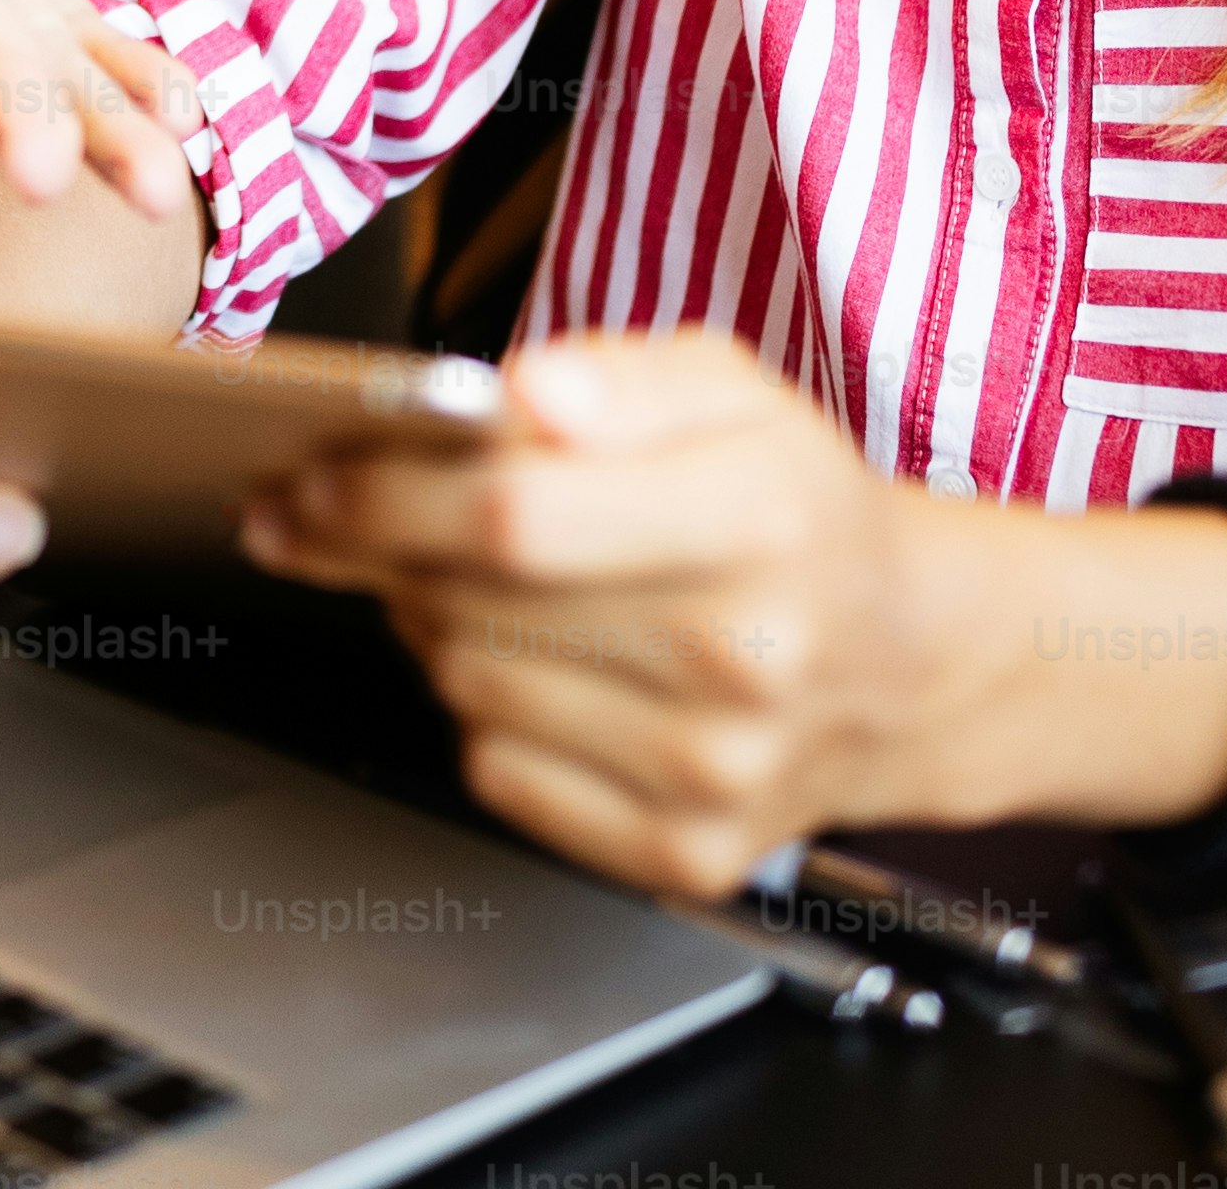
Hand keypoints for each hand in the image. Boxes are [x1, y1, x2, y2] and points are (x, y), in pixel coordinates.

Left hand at [238, 330, 958, 897]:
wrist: (909, 660)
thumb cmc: (796, 507)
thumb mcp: (731, 390)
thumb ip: (615, 375)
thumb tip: (522, 396)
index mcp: (758, 519)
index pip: (512, 514)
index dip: (384, 493)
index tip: (316, 475)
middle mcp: (744, 660)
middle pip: (473, 607)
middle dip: (383, 551)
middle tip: (362, 514)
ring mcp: (717, 773)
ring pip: (470, 690)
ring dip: (430, 626)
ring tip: (466, 583)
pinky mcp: (688, 852)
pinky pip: (503, 779)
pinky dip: (483, 717)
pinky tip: (529, 668)